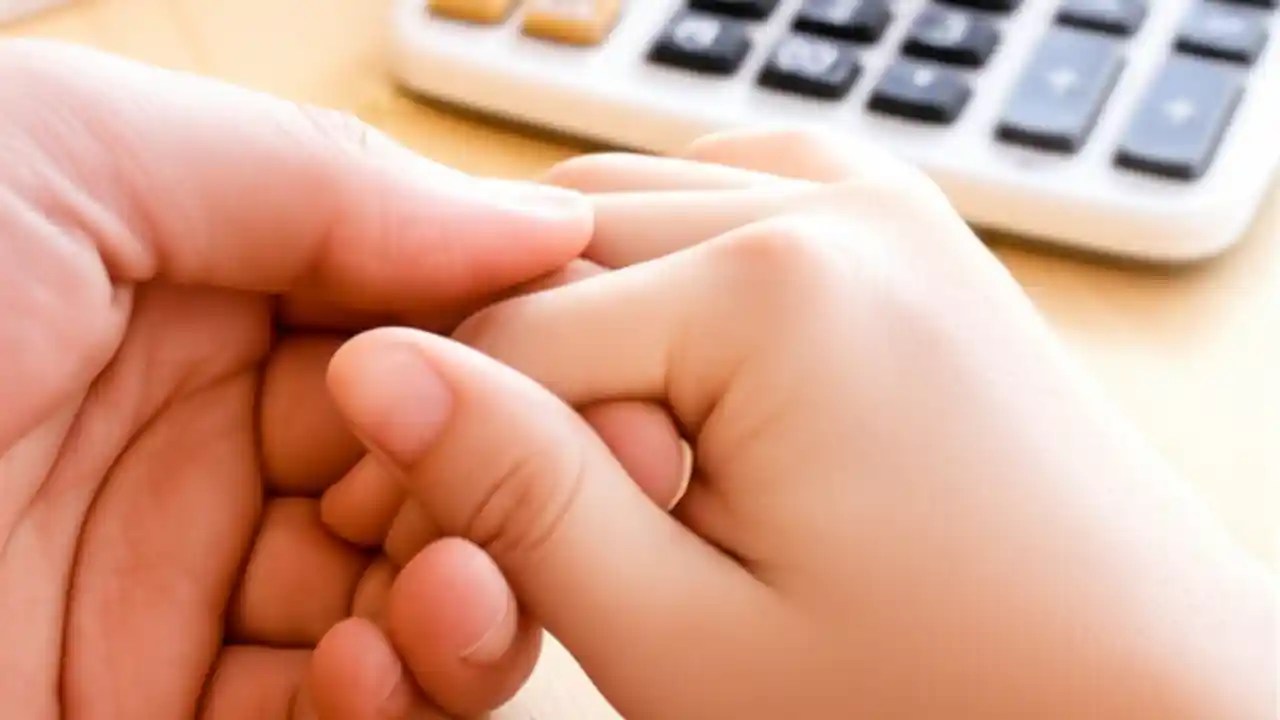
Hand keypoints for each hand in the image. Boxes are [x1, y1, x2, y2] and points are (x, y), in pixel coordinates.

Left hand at [0, 39, 680, 718]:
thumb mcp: (75, 158)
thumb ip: (324, 184)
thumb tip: (541, 221)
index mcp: (195, 300)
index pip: (420, 329)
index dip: (520, 352)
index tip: (608, 372)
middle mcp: (199, 448)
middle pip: (429, 475)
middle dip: (515, 486)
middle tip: (591, 483)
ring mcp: (174, 597)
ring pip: (399, 611)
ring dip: (468, 604)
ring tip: (465, 588)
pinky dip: (387, 705)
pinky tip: (386, 663)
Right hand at [328, 128, 1276, 717]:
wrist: (1148, 688)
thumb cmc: (948, 696)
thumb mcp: (688, 639)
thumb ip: (519, 493)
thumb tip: (377, 371)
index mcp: (770, 279)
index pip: (496, 335)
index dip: (449, 448)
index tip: (469, 545)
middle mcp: (825, 194)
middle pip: (550, 262)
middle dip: (524, 383)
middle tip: (572, 522)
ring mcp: (868, 195)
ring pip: (621, 227)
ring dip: (590, 336)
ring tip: (646, 476)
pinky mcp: (887, 225)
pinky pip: (713, 220)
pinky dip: (665, 298)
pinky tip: (693, 401)